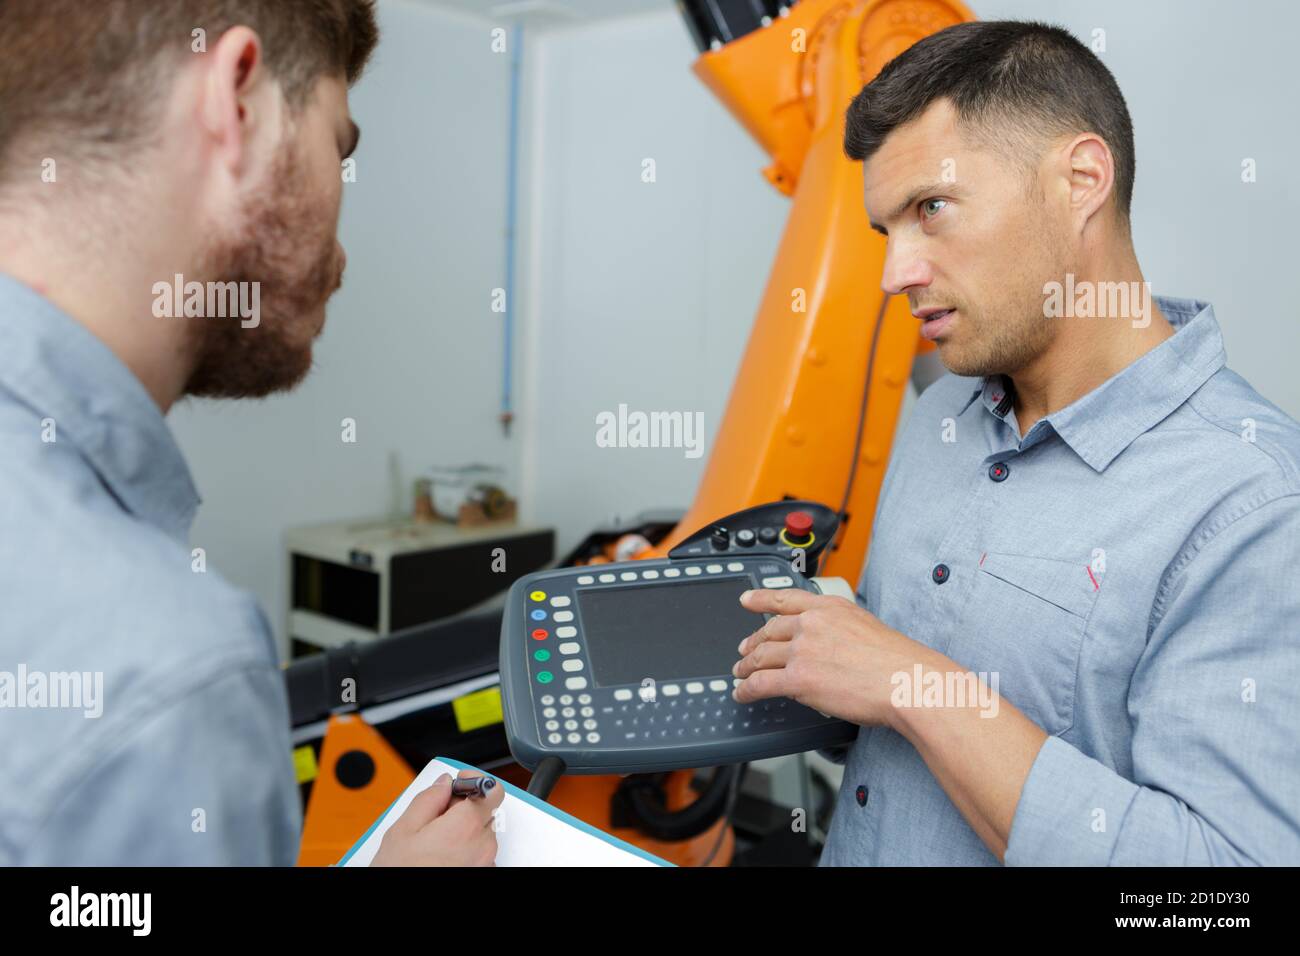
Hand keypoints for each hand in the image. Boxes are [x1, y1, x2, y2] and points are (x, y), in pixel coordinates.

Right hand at [371, 770, 503, 865]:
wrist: (399, 908)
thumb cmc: (401, 872)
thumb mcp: (403, 829)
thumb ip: (428, 798)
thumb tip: (443, 784)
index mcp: (465, 825)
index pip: (492, 789)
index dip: (474, 781)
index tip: (459, 783)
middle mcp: (482, 844)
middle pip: (484, 811)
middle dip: (463, 808)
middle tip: (436, 816)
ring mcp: (484, 863)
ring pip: (481, 833)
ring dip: (463, 831)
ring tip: (434, 842)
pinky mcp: (482, 875)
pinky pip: (478, 853)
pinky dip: (464, 850)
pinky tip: (441, 856)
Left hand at [732, 588, 937, 727]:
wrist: (906, 680)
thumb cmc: (898, 662)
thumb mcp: (866, 626)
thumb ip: (839, 630)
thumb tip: (827, 646)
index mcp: (830, 608)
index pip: (786, 598)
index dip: (761, 598)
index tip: (747, 599)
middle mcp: (811, 624)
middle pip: (769, 631)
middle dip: (752, 642)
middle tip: (744, 651)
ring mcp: (802, 651)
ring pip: (760, 657)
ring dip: (746, 667)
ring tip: (741, 674)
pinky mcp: (798, 679)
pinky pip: (761, 684)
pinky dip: (746, 690)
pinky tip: (742, 694)